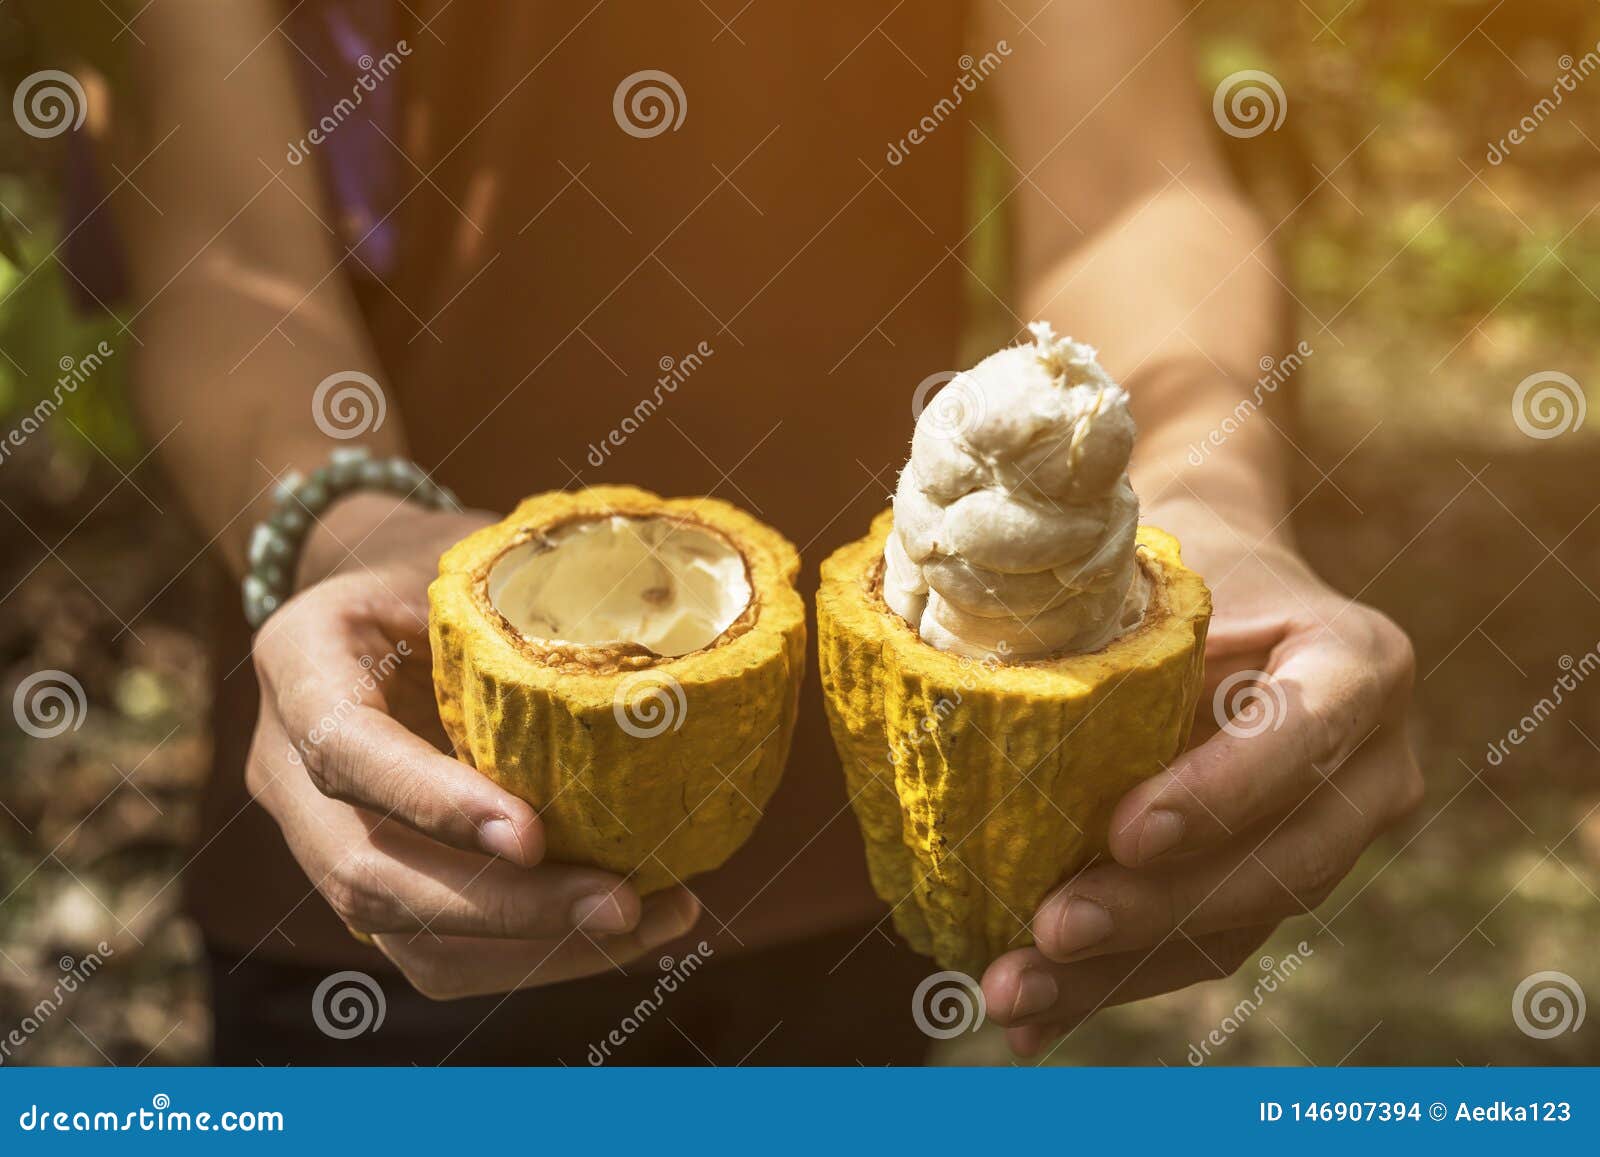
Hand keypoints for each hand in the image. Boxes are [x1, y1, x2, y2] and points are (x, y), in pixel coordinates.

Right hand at [245, 494, 700, 997]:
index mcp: (301, 663)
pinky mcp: (377, 881)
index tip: (532, 834)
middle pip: (369, 877)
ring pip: (406, 939)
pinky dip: (537, 954)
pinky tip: (630, 927)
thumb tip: (671, 619)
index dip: (432, 802)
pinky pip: (442, 952)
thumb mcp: (466, 551)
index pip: (345, 751)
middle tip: (624, 904)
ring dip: (534, 951)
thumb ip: (530, 589)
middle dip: (503, 909)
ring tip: (652, 922)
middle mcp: (287, 766)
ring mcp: (322, 836)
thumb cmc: (438, 560)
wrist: (378, 587)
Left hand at [981, 529, 1422, 1057]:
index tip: (1124, 831)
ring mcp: (1331, 837)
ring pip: (1238, 923)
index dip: (1222, 791)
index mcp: (1358, 664)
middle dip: (1155, 908)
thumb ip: (1118, 643)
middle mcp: (1369, 765)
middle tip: (1048, 930)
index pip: (1305, 735)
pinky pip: (1201, 944)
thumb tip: (975, 710)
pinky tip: (1032, 1017)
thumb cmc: (1178, 565)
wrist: (1227, 584)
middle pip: (1279, 859)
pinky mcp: (1272, 883)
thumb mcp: (1160, 576)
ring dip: (1119, 971)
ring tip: (1013, 991)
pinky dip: (1111, 982)